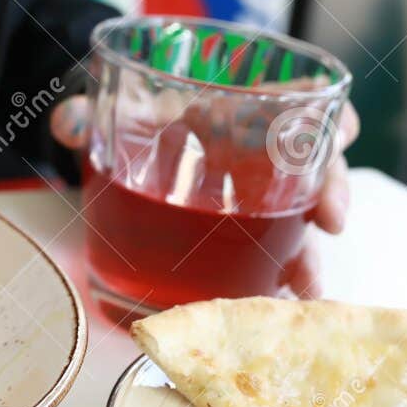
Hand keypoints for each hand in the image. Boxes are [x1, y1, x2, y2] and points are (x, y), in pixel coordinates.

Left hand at [49, 93, 359, 297]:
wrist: (116, 138)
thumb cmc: (131, 116)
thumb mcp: (105, 108)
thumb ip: (84, 113)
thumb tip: (68, 124)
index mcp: (233, 109)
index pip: (301, 101)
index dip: (328, 115)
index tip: (338, 132)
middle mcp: (253, 152)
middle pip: (313, 166)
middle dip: (330, 191)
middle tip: (329, 221)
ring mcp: (249, 197)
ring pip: (295, 221)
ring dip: (308, 252)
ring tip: (306, 287)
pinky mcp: (237, 236)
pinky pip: (270, 256)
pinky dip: (279, 279)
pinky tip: (282, 305)